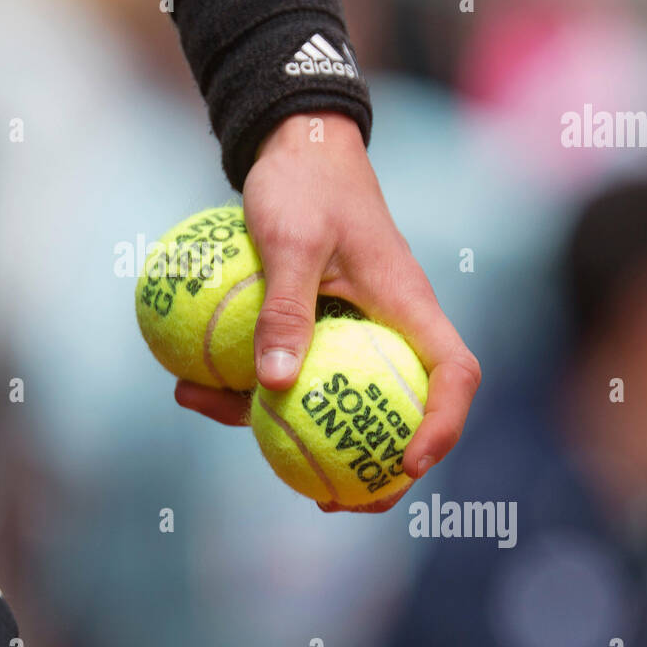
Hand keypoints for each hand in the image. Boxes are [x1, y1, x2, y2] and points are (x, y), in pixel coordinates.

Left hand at [175, 112, 481, 511]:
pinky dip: (249, 385)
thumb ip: (285, 306)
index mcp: (409, 305)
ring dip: (280, 422)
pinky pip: (291, 366)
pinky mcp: (316, 322)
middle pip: (400, 407)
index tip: (408, 465)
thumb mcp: (290, 240)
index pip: (453, 374)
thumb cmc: (304, 182)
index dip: (443, 425)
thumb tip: (273, 384)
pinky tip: (192, 388)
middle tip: (331, 502)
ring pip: (333, 394)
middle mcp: (388, 325)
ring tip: (201, 412)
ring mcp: (352, 327)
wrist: (293, 144)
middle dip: (372, 465)